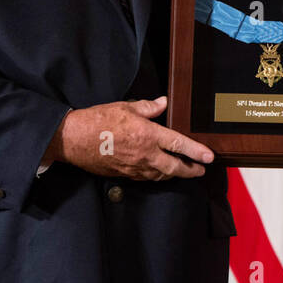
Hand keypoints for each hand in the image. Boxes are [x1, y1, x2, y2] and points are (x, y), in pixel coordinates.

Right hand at [45, 97, 213, 180]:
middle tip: (200, 170)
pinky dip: (156, 176)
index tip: (210, 157)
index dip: (197, 152)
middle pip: (174, 167)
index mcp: (148, 135)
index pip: (179, 145)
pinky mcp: (124, 174)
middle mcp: (144, 154)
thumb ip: (149, 107)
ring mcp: (134, 167)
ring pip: (161, 175)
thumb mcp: (126, 107)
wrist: (73, 140)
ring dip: (174, 174)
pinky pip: (146, 178)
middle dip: (190, 170)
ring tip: (182, 171)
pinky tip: (159, 172)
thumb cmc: (98, 121)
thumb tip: (164, 103)